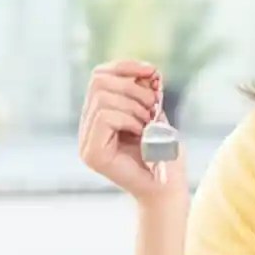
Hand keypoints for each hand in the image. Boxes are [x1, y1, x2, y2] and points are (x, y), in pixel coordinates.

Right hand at [78, 60, 186, 204]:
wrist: (168, 188)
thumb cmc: (164, 154)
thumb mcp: (155, 115)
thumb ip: (144, 93)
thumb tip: (147, 70)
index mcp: (98, 114)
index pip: (100, 75)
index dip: (125, 67)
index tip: (152, 72)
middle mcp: (87, 127)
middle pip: (99, 82)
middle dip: (133, 88)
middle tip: (152, 107)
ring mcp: (86, 141)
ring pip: (103, 99)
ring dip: (135, 107)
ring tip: (148, 125)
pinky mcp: (91, 153)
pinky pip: (105, 116)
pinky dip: (130, 120)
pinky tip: (141, 134)